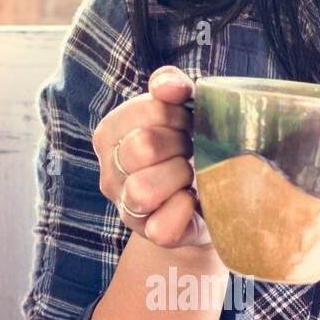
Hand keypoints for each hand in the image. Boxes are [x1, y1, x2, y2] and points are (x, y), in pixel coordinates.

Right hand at [93, 66, 214, 249]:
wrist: (210, 199)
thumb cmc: (192, 146)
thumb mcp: (184, 109)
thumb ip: (173, 85)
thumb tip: (167, 86)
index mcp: (110, 133)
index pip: (148, 110)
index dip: (178, 114)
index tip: (187, 122)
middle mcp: (109, 172)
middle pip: (142, 147)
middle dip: (180, 144)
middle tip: (190, 150)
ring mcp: (126, 207)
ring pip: (143, 190)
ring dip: (179, 178)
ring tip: (189, 176)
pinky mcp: (150, 234)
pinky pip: (162, 227)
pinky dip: (183, 212)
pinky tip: (192, 202)